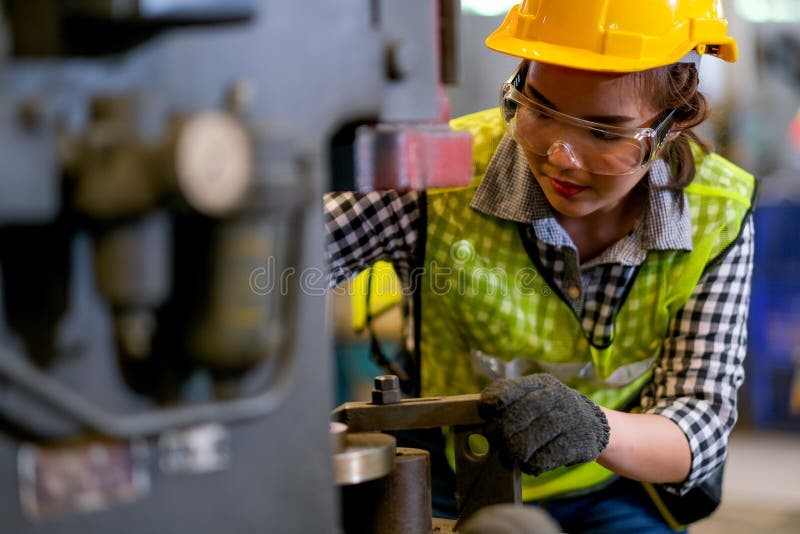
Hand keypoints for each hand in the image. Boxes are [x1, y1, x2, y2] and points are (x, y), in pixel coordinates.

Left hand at [479, 374, 609, 475]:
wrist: (593, 423)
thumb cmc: (549, 410)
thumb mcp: (534, 395)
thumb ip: (509, 397)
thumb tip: (483, 407)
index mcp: (541, 384)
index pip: (516, 386)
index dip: (499, 397)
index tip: (486, 409)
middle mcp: (557, 397)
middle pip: (525, 411)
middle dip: (504, 428)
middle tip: (493, 439)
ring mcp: (569, 418)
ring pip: (537, 434)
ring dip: (517, 448)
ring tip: (509, 455)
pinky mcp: (578, 442)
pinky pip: (551, 455)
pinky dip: (535, 463)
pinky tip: (528, 465)